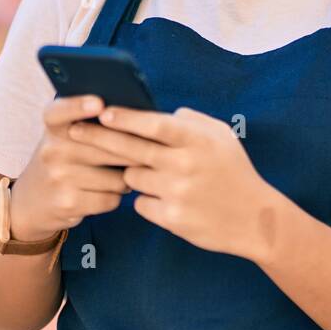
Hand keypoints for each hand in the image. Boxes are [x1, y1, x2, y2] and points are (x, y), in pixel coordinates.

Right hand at [12, 95, 140, 240]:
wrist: (30, 202)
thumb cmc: (63, 160)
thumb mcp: (65, 137)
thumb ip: (91, 123)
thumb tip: (137, 119)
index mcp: (53, 127)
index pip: (61, 111)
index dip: (79, 106)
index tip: (99, 104)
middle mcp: (52, 149)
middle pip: (109, 146)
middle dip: (135, 150)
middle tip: (147, 150)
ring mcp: (59, 177)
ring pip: (117, 176)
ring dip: (127, 178)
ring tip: (120, 174)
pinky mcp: (68, 203)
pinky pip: (112, 198)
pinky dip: (116, 196)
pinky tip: (107, 192)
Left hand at [68, 105, 278, 262]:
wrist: (254, 219)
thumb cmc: (235, 171)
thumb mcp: (223, 136)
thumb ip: (191, 120)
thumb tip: (158, 113)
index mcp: (198, 140)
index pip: (154, 124)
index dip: (125, 117)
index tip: (101, 110)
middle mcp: (186, 165)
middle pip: (131, 149)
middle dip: (99, 138)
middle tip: (76, 131)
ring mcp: (177, 193)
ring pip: (132, 177)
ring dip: (134, 173)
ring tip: (156, 174)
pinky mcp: (171, 218)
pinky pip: (140, 203)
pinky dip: (147, 198)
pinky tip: (166, 198)